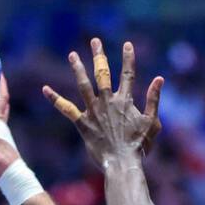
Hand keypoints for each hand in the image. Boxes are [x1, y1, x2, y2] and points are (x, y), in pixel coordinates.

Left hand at [43, 38, 162, 166]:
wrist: (121, 162)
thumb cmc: (139, 145)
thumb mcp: (152, 122)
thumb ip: (154, 100)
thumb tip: (159, 79)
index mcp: (125, 101)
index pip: (128, 74)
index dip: (128, 58)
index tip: (127, 44)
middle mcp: (107, 102)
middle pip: (102, 74)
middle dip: (99, 56)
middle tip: (95, 41)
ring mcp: (93, 111)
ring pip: (84, 85)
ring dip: (78, 68)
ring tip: (72, 55)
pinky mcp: (82, 123)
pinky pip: (66, 109)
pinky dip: (55, 99)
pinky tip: (45, 89)